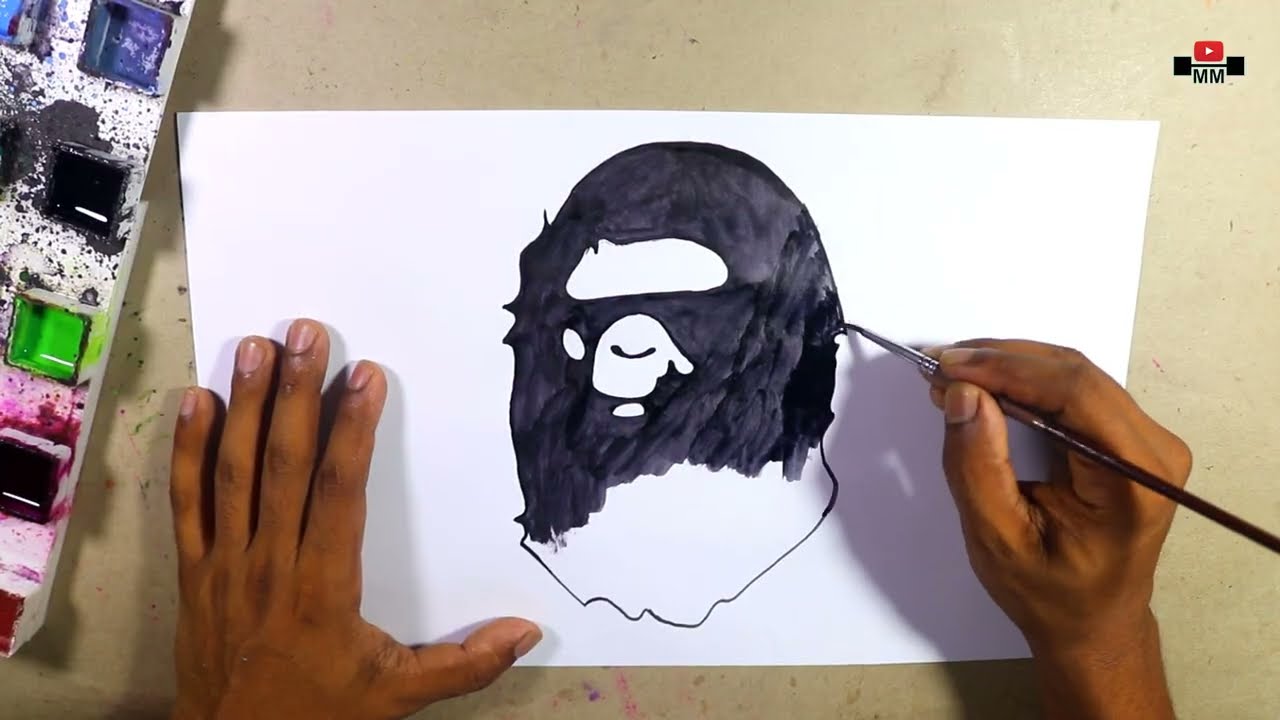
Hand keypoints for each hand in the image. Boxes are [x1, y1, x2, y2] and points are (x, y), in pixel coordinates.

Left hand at [169, 319, 540, 719]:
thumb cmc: (320, 714)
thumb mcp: (399, 695)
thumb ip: (465, 665)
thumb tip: (526, 633)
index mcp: (323, 588)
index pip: (340, 492)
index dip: (353, 430)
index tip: (364, 378)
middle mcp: (270, 564)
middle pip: (284, 466)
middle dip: (297, 395)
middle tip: (307, 335)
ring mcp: (225, 564)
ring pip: (234, 472)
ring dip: (246, 406)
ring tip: (257, 348)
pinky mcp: (193, 570)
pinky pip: (187, 502)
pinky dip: (188, 450)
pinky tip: (196, 401)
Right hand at [926, 340, 1190, 719]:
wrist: (1094, 624)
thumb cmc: (1049, 595)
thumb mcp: (999, 541)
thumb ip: (978, 466)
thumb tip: (962, 393)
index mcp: (1135, 479)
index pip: (1074, 393)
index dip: (1006, 369)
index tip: (945, 366)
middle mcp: (1155, 450)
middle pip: (1075, 374)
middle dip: (1001, 361)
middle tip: (938, 365)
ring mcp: (1147, 440)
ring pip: (1073, 374)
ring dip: (1009, 365)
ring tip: (951, 372)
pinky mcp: (1128, 436)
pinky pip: (1074, 390)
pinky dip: (1024, 380)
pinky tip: (984, 385)